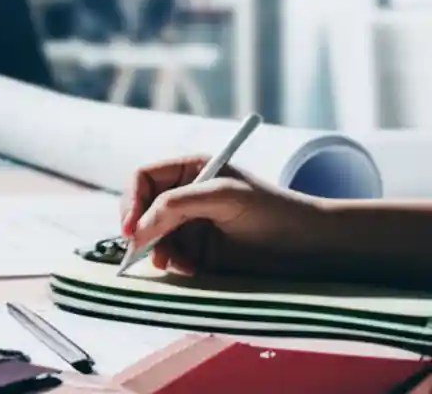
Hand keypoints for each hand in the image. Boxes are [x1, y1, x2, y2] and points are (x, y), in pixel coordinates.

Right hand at [119, 156, 330, 277]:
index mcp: (189, 170)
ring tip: (176, 263)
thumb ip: (177, 205)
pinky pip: (168, 255)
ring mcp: (189, 223)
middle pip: (140, 209)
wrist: (308, 245)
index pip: (143, 179)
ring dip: (157, 250)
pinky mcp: (197, 250)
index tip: (130, 229)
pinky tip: (191, 268)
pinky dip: (172, 263)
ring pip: (151, 236)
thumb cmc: (272, 209)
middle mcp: (184, 194)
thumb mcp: (223, 196)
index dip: (131, 202)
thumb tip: (137, 228)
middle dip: (140, 230)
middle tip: (141, 252)